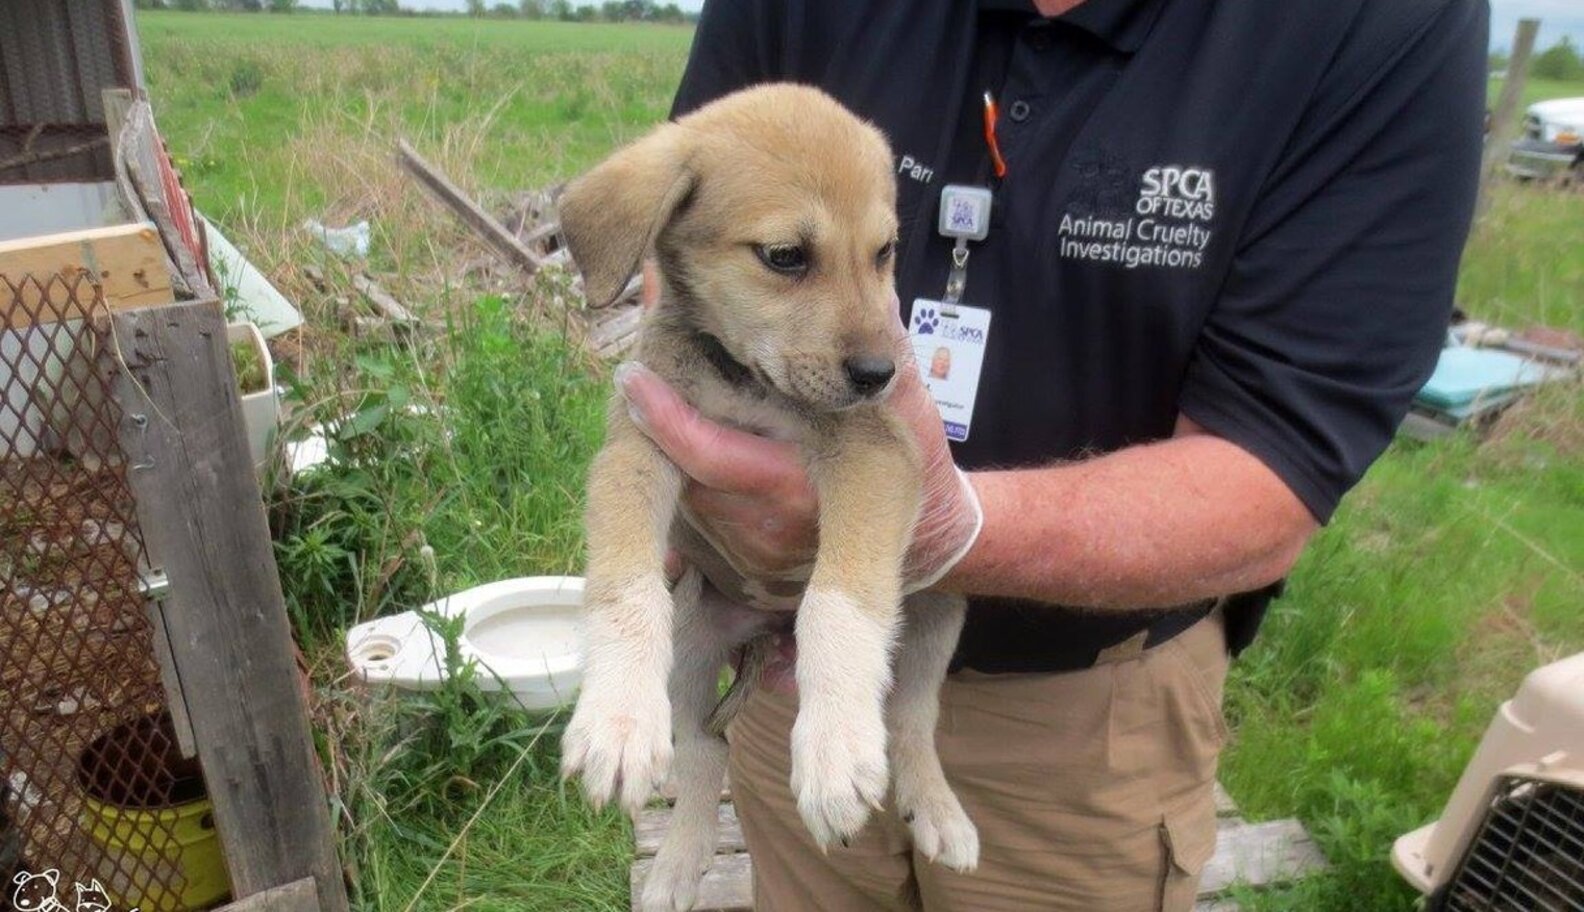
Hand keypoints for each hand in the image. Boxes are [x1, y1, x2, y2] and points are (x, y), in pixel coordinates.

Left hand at [616, 317, 981, 595]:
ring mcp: (749, 560)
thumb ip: (866, 345)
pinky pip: (691, 527)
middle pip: (680, 475)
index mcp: (797, 486)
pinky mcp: (740, 577)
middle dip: (655, 424)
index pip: (708, 453)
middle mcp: (764, 532)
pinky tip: (680, 449)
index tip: (630, 374)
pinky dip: (682, 484)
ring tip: (656, 399)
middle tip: (634, 375)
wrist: (929, 541)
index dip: (664, 415)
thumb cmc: (913, 461)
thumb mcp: (900, 399)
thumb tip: (842, 280)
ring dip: (664, 453)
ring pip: (680, 500)